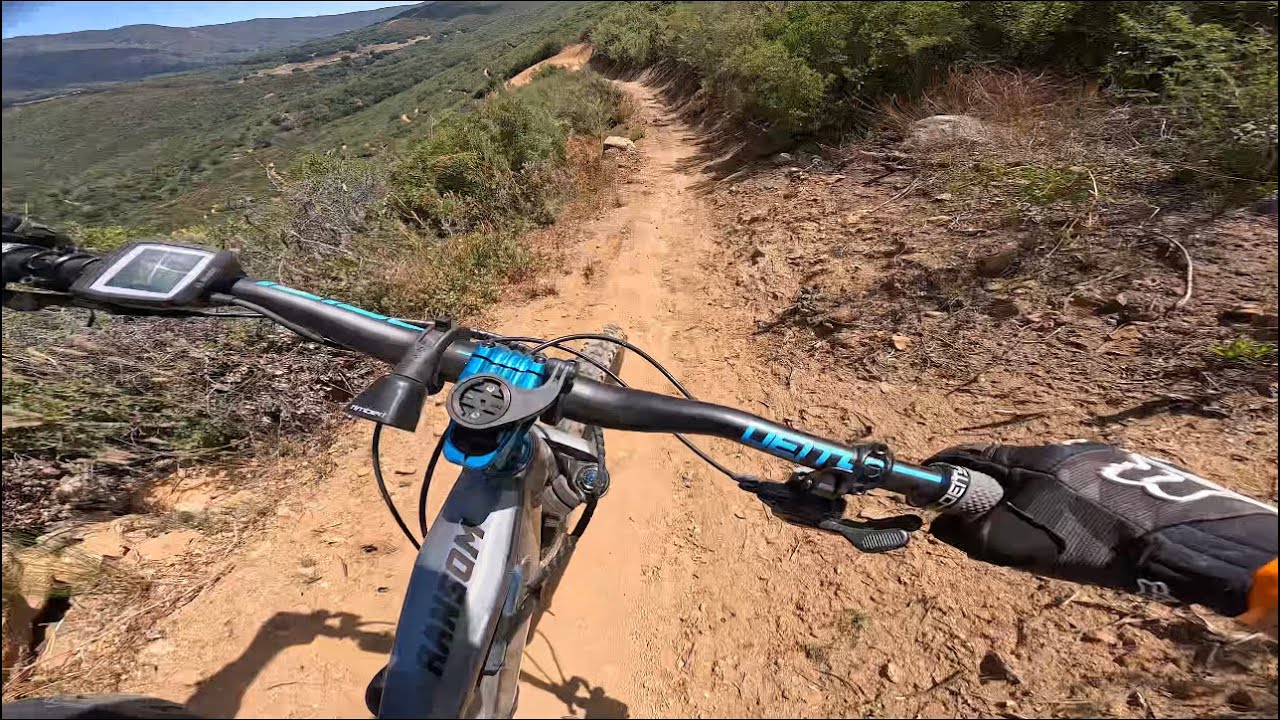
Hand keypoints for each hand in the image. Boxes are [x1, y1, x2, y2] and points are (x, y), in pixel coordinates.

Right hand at [926, 442, 1277, 618]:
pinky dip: (1060, 496)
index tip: (926, 482)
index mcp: (1032, 463)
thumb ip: (979, 535)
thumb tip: (943, 525)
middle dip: (985, 485)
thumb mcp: (1028, 551)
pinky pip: (1075, 478)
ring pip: (1043, 471)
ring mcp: (1094, 454)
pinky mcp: (1124, 465)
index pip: (972, 457)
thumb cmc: (1100, 548)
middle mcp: (1060, 449)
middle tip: (975, 514)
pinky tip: (1076, 523)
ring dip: (1026, 492)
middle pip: (1007, 462)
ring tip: (1032, 526)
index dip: (945, 469)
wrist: (1177, 541)